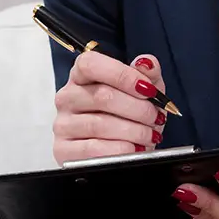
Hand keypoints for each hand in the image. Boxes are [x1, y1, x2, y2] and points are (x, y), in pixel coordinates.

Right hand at [53, 51, 169, 164]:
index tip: (148, 89)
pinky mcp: (64, 150)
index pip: (90, 64)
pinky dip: (121, 150)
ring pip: (100, 124)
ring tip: (148, 135)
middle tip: (155, 117)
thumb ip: (148, 75)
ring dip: (133, 131)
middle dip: (137, 108)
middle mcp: (67, 97)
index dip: (121, 75)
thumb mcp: (144, 94)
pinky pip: (94, 150)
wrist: (124, 154)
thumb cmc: (131, 119)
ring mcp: (63, 124)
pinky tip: (134, 149)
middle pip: (101, 96)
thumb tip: (147, 63)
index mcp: (81, 76)